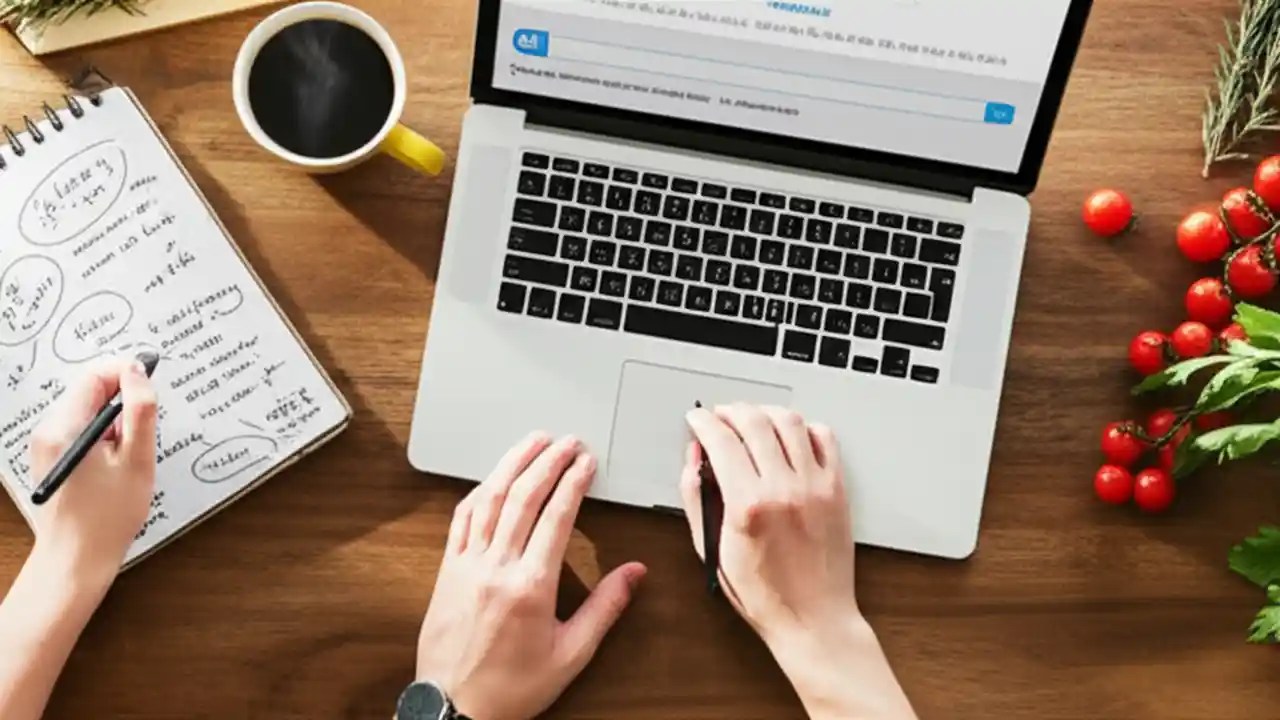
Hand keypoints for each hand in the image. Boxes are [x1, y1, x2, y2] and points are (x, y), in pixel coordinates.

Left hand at [29, 357, 157, 585]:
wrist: (76, 559)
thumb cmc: (108, 516)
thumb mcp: (137, 460)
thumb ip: (140, 411)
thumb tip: (138, 372)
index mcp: (64, 428)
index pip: (94, 376)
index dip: (126, 371)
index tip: (152, 377)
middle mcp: (48, 431)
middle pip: (90, 392)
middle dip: (123, 402)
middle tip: (144, 431)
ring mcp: (47, 444)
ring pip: (89, 412)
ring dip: (115, 424)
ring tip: (128, 457)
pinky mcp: (53, 456)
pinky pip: (82, 431)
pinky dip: (105, 438)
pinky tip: (115, 466)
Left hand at [416, 434, 646, 719]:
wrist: (454, 710)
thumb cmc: (512, 688)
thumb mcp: (572, 655)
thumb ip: (605, 608)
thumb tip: (635, 572)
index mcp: (531, 586)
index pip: (556, 516)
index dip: (573, 482)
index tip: (586, 461)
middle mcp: (496, 568)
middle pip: (524, 497)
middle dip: (548, 462)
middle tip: (567, 441)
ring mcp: (466, 566)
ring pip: (490, 500)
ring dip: (513, 465)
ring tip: (532, 442)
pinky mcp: (446, 571)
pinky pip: (461, 519)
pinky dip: (479, 492)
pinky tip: (492, 479)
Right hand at [682, 404, 853, 641]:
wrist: (813, 617)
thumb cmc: (763, 594)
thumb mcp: (712, 550)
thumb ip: (696, 499)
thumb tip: (693, 460)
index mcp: (748, 506)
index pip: (721, 440)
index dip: (703, 421)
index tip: (697, 419)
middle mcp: (784, 490)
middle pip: (754, 421)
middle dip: (731, 410)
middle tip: (720, 415)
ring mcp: (815, 486)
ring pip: (790, 421)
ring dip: (766, 411)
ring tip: (752, 418)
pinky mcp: (837, 489)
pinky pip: (825, 438)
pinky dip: (805, 427)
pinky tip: (791, 435)